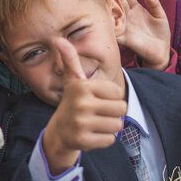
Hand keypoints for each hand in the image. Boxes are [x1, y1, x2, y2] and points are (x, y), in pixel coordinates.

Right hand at [41, 40, 127, 174]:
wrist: (59, 132)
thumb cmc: (73, 103)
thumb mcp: (73, 81)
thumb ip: (71, 60)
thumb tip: (59, 40)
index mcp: (82, 86)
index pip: (118, 93)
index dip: (111, 98)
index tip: (96, 100)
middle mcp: (81, 103)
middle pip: (121, 109)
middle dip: (113, 113)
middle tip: (97, 114)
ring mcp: (81, 123)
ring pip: (117, 125)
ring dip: (109, 127)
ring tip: (95, 124)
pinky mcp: (82, 140)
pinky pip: (110, 140)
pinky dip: (104, 140)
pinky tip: (92, 135)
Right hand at [112, 0, 170, 69]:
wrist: (161, 50)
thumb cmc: (161, 33)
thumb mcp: (161, 16)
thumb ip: (155, 6)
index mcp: (136, 9)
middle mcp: (128, 16)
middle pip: (119, 0)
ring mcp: (125, 26)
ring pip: (114, 12)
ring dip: (110, 3)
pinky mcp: (123, 38)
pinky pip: (114, 30)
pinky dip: (110, 23)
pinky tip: (107, 13)